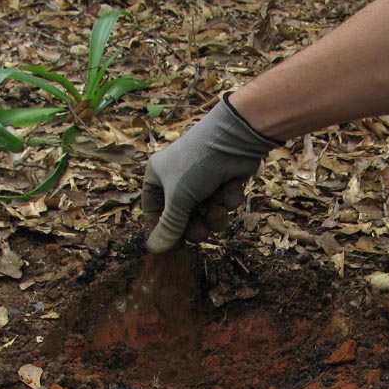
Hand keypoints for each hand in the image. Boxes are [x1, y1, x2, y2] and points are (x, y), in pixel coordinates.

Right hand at [141, 94, 279, 252]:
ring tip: (218, 207)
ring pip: (207, 216)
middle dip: (195, 227)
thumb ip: (169, 227)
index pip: (153, 211)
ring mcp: (203, 181)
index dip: (162, 230)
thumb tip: (154, 250)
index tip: (173, 248)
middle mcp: (178, 179)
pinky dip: (228, 198)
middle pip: (183, 219)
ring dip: (214, 216)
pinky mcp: (224, 182)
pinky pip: (224, 204)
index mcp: (158, 177)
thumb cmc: (197, 164)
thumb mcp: (178, 199)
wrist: (235, 138)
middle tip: (201, 232)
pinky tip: (230, 185)